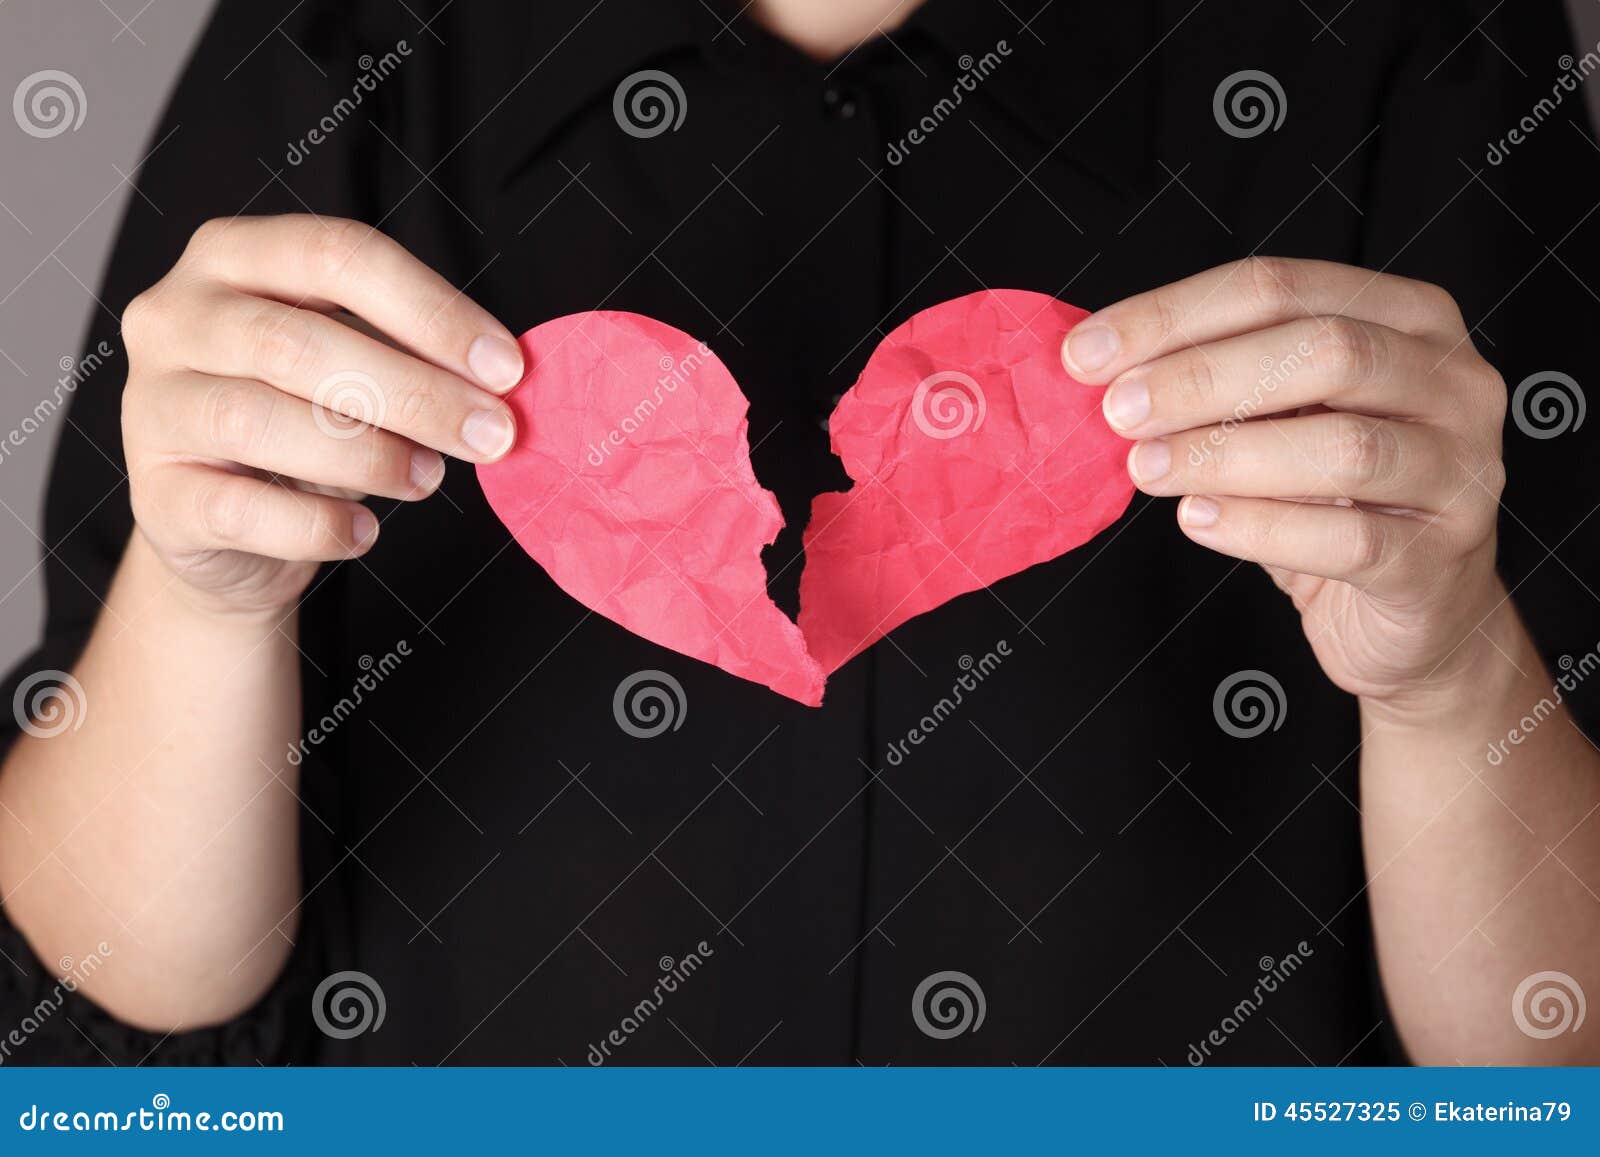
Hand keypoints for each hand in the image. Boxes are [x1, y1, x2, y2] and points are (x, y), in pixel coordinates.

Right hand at [121, 214, 524, 614]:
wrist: (230, 527)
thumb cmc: (305, 420)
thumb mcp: (356, 366)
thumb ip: (412, 357)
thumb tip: (500, 382)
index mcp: (234, 256)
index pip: (338, 254)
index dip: (433, 311)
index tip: (506, 368)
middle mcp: (176, 316)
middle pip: (301, 342)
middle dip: (416, 393)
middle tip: (491, 435)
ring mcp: (152, 404)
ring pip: (260, 420)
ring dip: (370, 456)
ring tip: (429, 478)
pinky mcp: (154, 495)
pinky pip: (240, 509)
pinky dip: (317, 526)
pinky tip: (364, 532)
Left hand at [1061, 257, 1506, 715]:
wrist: (1413, 612)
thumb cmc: (1334, 498)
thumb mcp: (1280, 418)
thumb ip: (1216, 381)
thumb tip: (1099, 365)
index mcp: (1408, 319)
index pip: (1281, 287)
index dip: (1174, 315)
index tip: (1087, 354)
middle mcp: (1450, 382)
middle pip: (1324, 351)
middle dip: (1202, 377)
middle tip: (1117, 412)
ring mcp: (1458, 470)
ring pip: (1344, 446)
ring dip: (1224, 453)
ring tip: (1145, 468)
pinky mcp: (1438, 558)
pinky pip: (1347, 538)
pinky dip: (1259, 526)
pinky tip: (1197, 519)